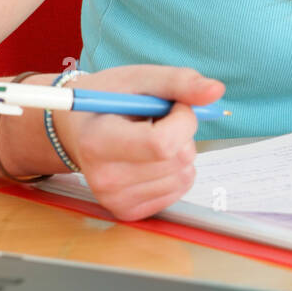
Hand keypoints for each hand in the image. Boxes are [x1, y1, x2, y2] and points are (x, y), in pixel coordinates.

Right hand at [52, 65, 224, 221]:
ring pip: (185, 174)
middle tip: (157, 121)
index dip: (183, 120)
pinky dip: (176, 169)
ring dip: (180, 151)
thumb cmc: (107, 100)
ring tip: (150, 139)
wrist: (75, 130)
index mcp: (97, 142)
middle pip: (178, 159)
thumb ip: (178, 82)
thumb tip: (216, 91)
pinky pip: (180, 189)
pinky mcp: (128, 211)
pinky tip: (151, 158)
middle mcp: (104, 179)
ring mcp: (116, 200)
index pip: (162, 144)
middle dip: (183, 134)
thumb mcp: (138, 79)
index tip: (176, 106)